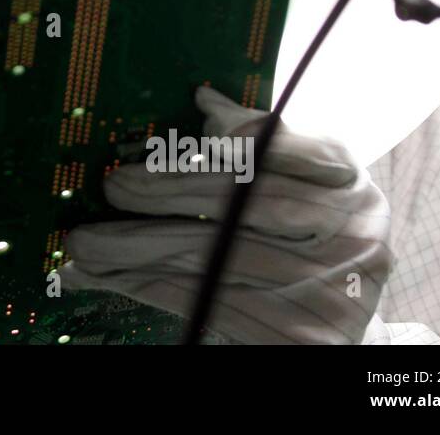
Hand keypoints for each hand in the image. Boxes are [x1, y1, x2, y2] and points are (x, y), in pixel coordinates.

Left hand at [61, 87, 391, 343]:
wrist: (336, 327)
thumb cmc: (301, 243)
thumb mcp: (294, 189)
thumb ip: (257, 148)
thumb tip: (205, 103)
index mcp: (347, 182)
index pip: (291, 146)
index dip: (239, 138)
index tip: (187, 134)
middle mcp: (352, 233)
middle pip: (250, 201)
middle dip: (172, 191)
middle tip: (115, 186)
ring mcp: (334, 289)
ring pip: (219, 256)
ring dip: (142, 247)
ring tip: (87, 243)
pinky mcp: (306, 337)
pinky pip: (210, 303)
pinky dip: (152, 288)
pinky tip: (112, 276)